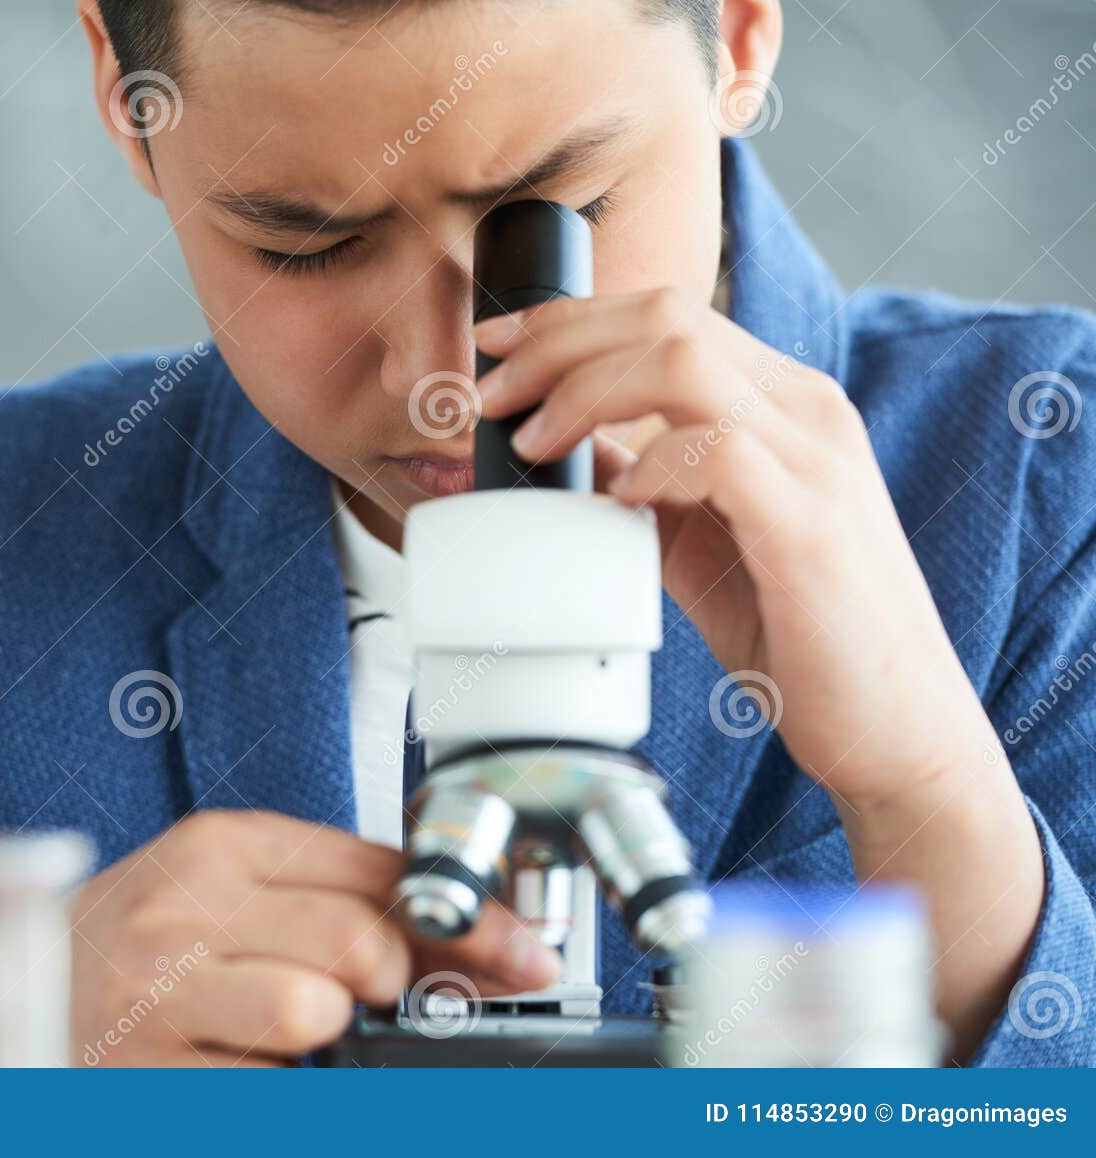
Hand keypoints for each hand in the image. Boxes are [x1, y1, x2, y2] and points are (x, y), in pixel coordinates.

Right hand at [66, 809, 560, 1066]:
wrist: (7, 998)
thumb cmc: (128, 941)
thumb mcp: (219, 887)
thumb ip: (324, 894)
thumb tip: (453, 935)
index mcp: (222, 847)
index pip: (381, 868)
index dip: (469, 919)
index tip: (520, 955)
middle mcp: (187, 906)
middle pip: (361, 940)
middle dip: (400, 982)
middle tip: (388, 1001)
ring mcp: (161, 992)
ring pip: (315, 1011)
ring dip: (328, 1037)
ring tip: (283, 1032)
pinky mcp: (148, 1072)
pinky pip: (268, 1087)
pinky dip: (283, 1085)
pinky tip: (245, 1069)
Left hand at [474, 288, 996, 810]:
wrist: (894, 723)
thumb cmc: (799, 632)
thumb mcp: (699, 538)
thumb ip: (645, 482)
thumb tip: (570, 445)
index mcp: (779, 404)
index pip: (667, 313)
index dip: (569, 318)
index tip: (498, 347)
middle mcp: (805, 412)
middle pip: (666, 317)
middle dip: (557, 344)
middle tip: (491, 396)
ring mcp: (817, 461)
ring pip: (683, 363)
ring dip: (584, 392)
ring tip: (535, 443)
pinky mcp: (813, 525)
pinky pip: (718, 452)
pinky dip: (651, 464)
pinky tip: (617, 499)